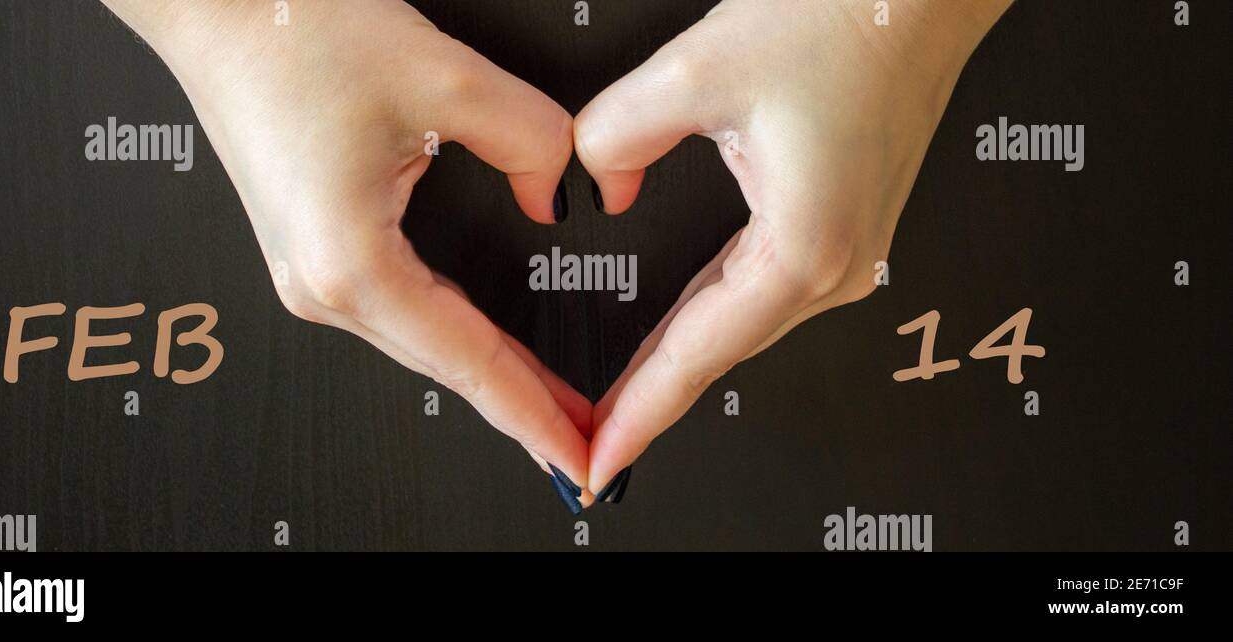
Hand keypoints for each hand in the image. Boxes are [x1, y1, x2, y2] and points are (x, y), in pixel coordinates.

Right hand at [101, 0, 594, 508]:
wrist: (218, 5)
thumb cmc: (292, 33)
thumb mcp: (444, 79)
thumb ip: (531, 141)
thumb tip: (558, 190)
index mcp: (350, 262)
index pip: (469, 362)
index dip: (533, 414)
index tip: (576, 453)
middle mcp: (321, 284)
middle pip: (446, 366)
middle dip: (521, 407)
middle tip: (585, 439)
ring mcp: (310, 273)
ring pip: (423, 344)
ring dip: (489, 374)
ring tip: (551, 403)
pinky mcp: (314, 250)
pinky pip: (401, 313)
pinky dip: (454, 335)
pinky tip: (488, 347)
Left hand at [575, 0, 1012, 491]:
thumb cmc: (845, 19)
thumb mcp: (697, 72)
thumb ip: (616, 138)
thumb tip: (599, 182)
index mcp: (805, 248)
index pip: (697, 356)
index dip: (639, 413)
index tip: (597, 458)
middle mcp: (838, 265)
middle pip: (719, 352)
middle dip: (650, 400)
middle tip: (591, 440)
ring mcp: (850, 251)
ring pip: (740, 325)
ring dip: (679, 361)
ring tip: (623, 400)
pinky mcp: (846, 227)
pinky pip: (761, 291)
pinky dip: (711, 317)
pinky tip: (680, 330)